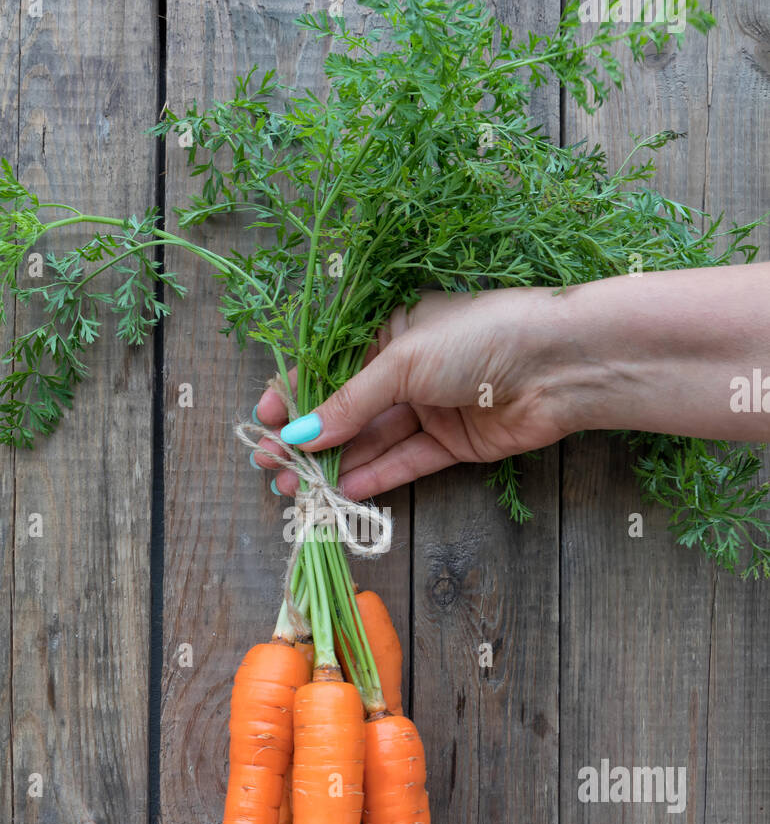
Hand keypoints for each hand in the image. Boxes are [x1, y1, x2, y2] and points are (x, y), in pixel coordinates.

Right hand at [254, 288, 575, 498]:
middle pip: (347, 410)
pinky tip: (341, 492)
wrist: (560, 364)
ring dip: (333, 465)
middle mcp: (408, 369)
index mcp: (391, 330)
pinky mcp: (454, 443)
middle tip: (271, 468)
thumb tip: (300, 434)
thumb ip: (351, 402)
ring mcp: (431, 407)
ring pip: (373, 441)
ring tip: (294, 490)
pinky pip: (405, 462)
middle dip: (308, 440)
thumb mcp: (402, 360)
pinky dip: (374, 478)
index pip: (330, 367)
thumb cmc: (480, 336)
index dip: (295, 395)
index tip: (263, 422)